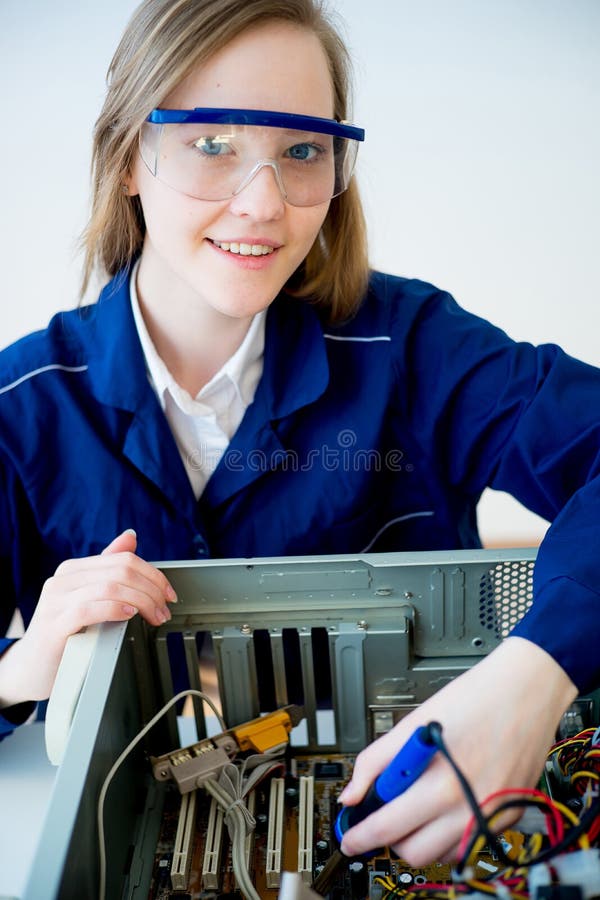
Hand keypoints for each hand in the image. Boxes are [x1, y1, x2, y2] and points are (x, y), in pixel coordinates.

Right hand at [0, 530, 176, 705]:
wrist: (31, 668)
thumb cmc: (64, 633)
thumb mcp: (88, 597)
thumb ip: (109, 568)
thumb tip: (130, 537)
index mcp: (73, 569)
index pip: (123, 559)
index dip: (153, 575)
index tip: (169, 594)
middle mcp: (62, 579)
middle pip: (120, 571)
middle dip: (152, 590)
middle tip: (164, 610)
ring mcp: (55, 601)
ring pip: (110, 587)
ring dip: (142, 602)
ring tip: (154, 617)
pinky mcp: (53, 625)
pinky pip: (88, 608)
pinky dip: (115, 609)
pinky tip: (130, 615)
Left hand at [338, 636, 577, 865]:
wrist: (525, 691)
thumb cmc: (473, 699)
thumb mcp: (413, 723)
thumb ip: (375, 762)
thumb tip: (351, 794)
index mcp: (442, 784)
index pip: (388, 828)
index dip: (360, 835)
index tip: (349, 838)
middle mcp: (469, 809)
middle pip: (412, 852)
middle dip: (390, 837)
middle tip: (383, 815)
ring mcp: (491, 818)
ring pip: (440, 855)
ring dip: (419, 838)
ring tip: (416, 803)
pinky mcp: (506, 818)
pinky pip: (467, 845)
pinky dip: (446, 835)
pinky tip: (442, 805)